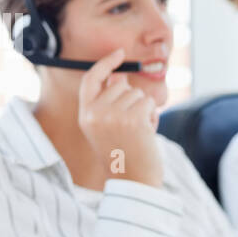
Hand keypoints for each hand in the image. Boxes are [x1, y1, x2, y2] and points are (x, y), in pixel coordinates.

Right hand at [77, 49, 162, 187]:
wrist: (133, 182)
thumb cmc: (123, 155)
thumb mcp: (105, 128)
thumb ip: (107, 102)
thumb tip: (119, 75)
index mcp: (85, 115)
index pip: (91, 79)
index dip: (105, 63)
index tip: (120, 53)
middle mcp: (95, 113)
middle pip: (120, 85)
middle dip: (131, 99)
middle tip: (130, 126)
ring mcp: (113, 115)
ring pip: (137, 93)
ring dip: (143, 109)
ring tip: (137, 132)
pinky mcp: (133, 119)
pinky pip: (148, 102)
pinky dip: (152, 115)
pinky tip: (147, 132)